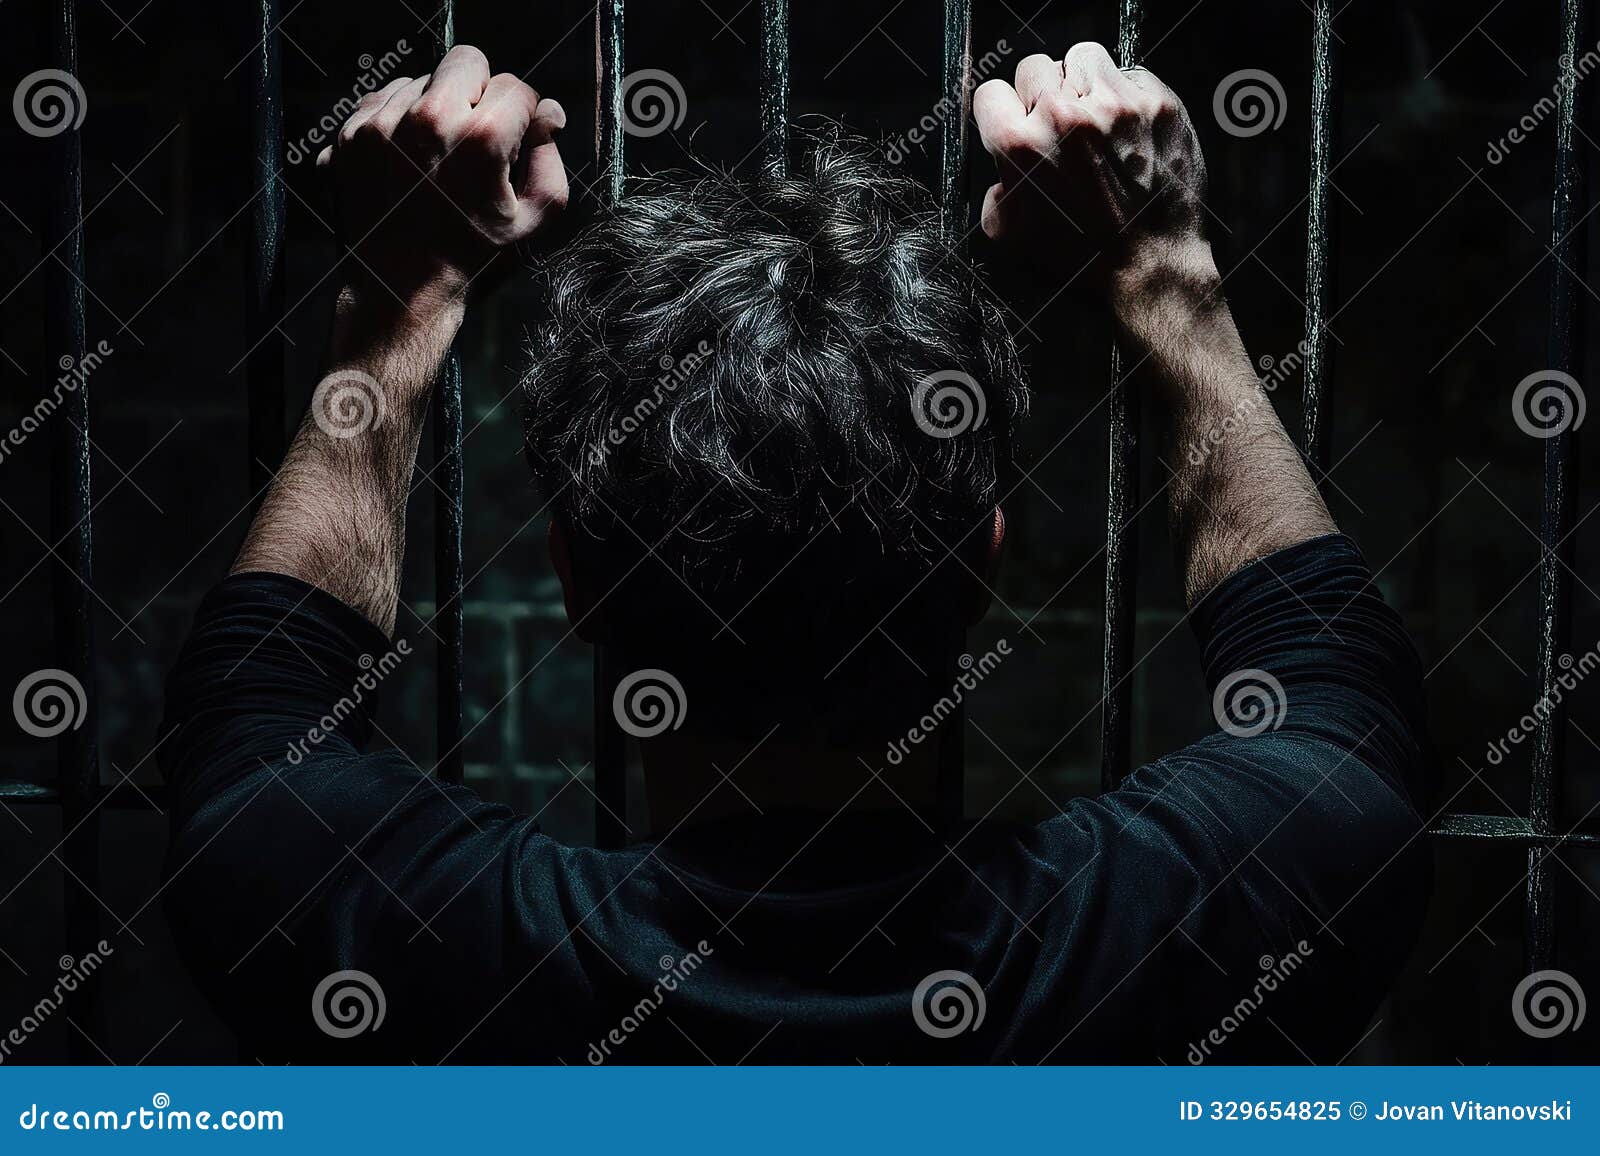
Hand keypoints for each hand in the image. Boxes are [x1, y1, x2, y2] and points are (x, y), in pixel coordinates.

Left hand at [319, 45, 567, 309]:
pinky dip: (400, 120)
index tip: (512, 141)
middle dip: (479, 94)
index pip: (516, 86)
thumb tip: (547, 116)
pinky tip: (409, 160)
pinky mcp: (351, 132)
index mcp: (480, 139)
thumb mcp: (534, 218)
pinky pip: (386, 97)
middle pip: (467, 61)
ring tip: (436, 158)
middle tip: (474, 137)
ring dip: (435, 107)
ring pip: (423, 79)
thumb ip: (550, 158)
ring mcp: (383, 124)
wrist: (400, 288)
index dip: (522, 114)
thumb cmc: (471, 254)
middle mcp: (428, 120)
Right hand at [973, 43, 1212, 306]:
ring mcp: (1114, 104)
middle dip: (1041, 95)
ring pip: (1083, 57)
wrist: (1152, 267)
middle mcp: (1063, 116)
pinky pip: (1130, 74)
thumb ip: (995, 192)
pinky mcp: (1156, 102)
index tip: (1015, 123)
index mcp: (1019, 145)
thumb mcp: (1011, 236)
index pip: (991, 92)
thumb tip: (1002, 172)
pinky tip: (1127, 129)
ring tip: (1093, 117)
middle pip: (1035, 67)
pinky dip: (1126, 95)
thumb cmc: (1082, 259)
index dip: (1001, 110)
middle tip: (1058, 127)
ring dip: (1082, 83)